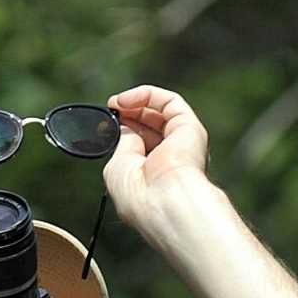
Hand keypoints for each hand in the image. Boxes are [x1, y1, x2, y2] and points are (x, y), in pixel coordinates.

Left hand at [104, 85, 213, 234]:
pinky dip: (148, 95)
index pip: (142, 142)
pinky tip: (128, 100)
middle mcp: (172, 159)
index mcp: (155, 174)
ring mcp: (184, 143)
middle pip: (151, 125)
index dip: (124, 127)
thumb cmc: (139, 196)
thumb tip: (126, 126)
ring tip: (118, 102)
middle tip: (112, 107)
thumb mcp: (117, 168)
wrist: (163, 202)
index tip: (106, 122)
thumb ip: (122, 145)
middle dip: (129, 112)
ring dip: (137, 101)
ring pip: (162, 111)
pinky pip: (171, 102)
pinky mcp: (191, 129)